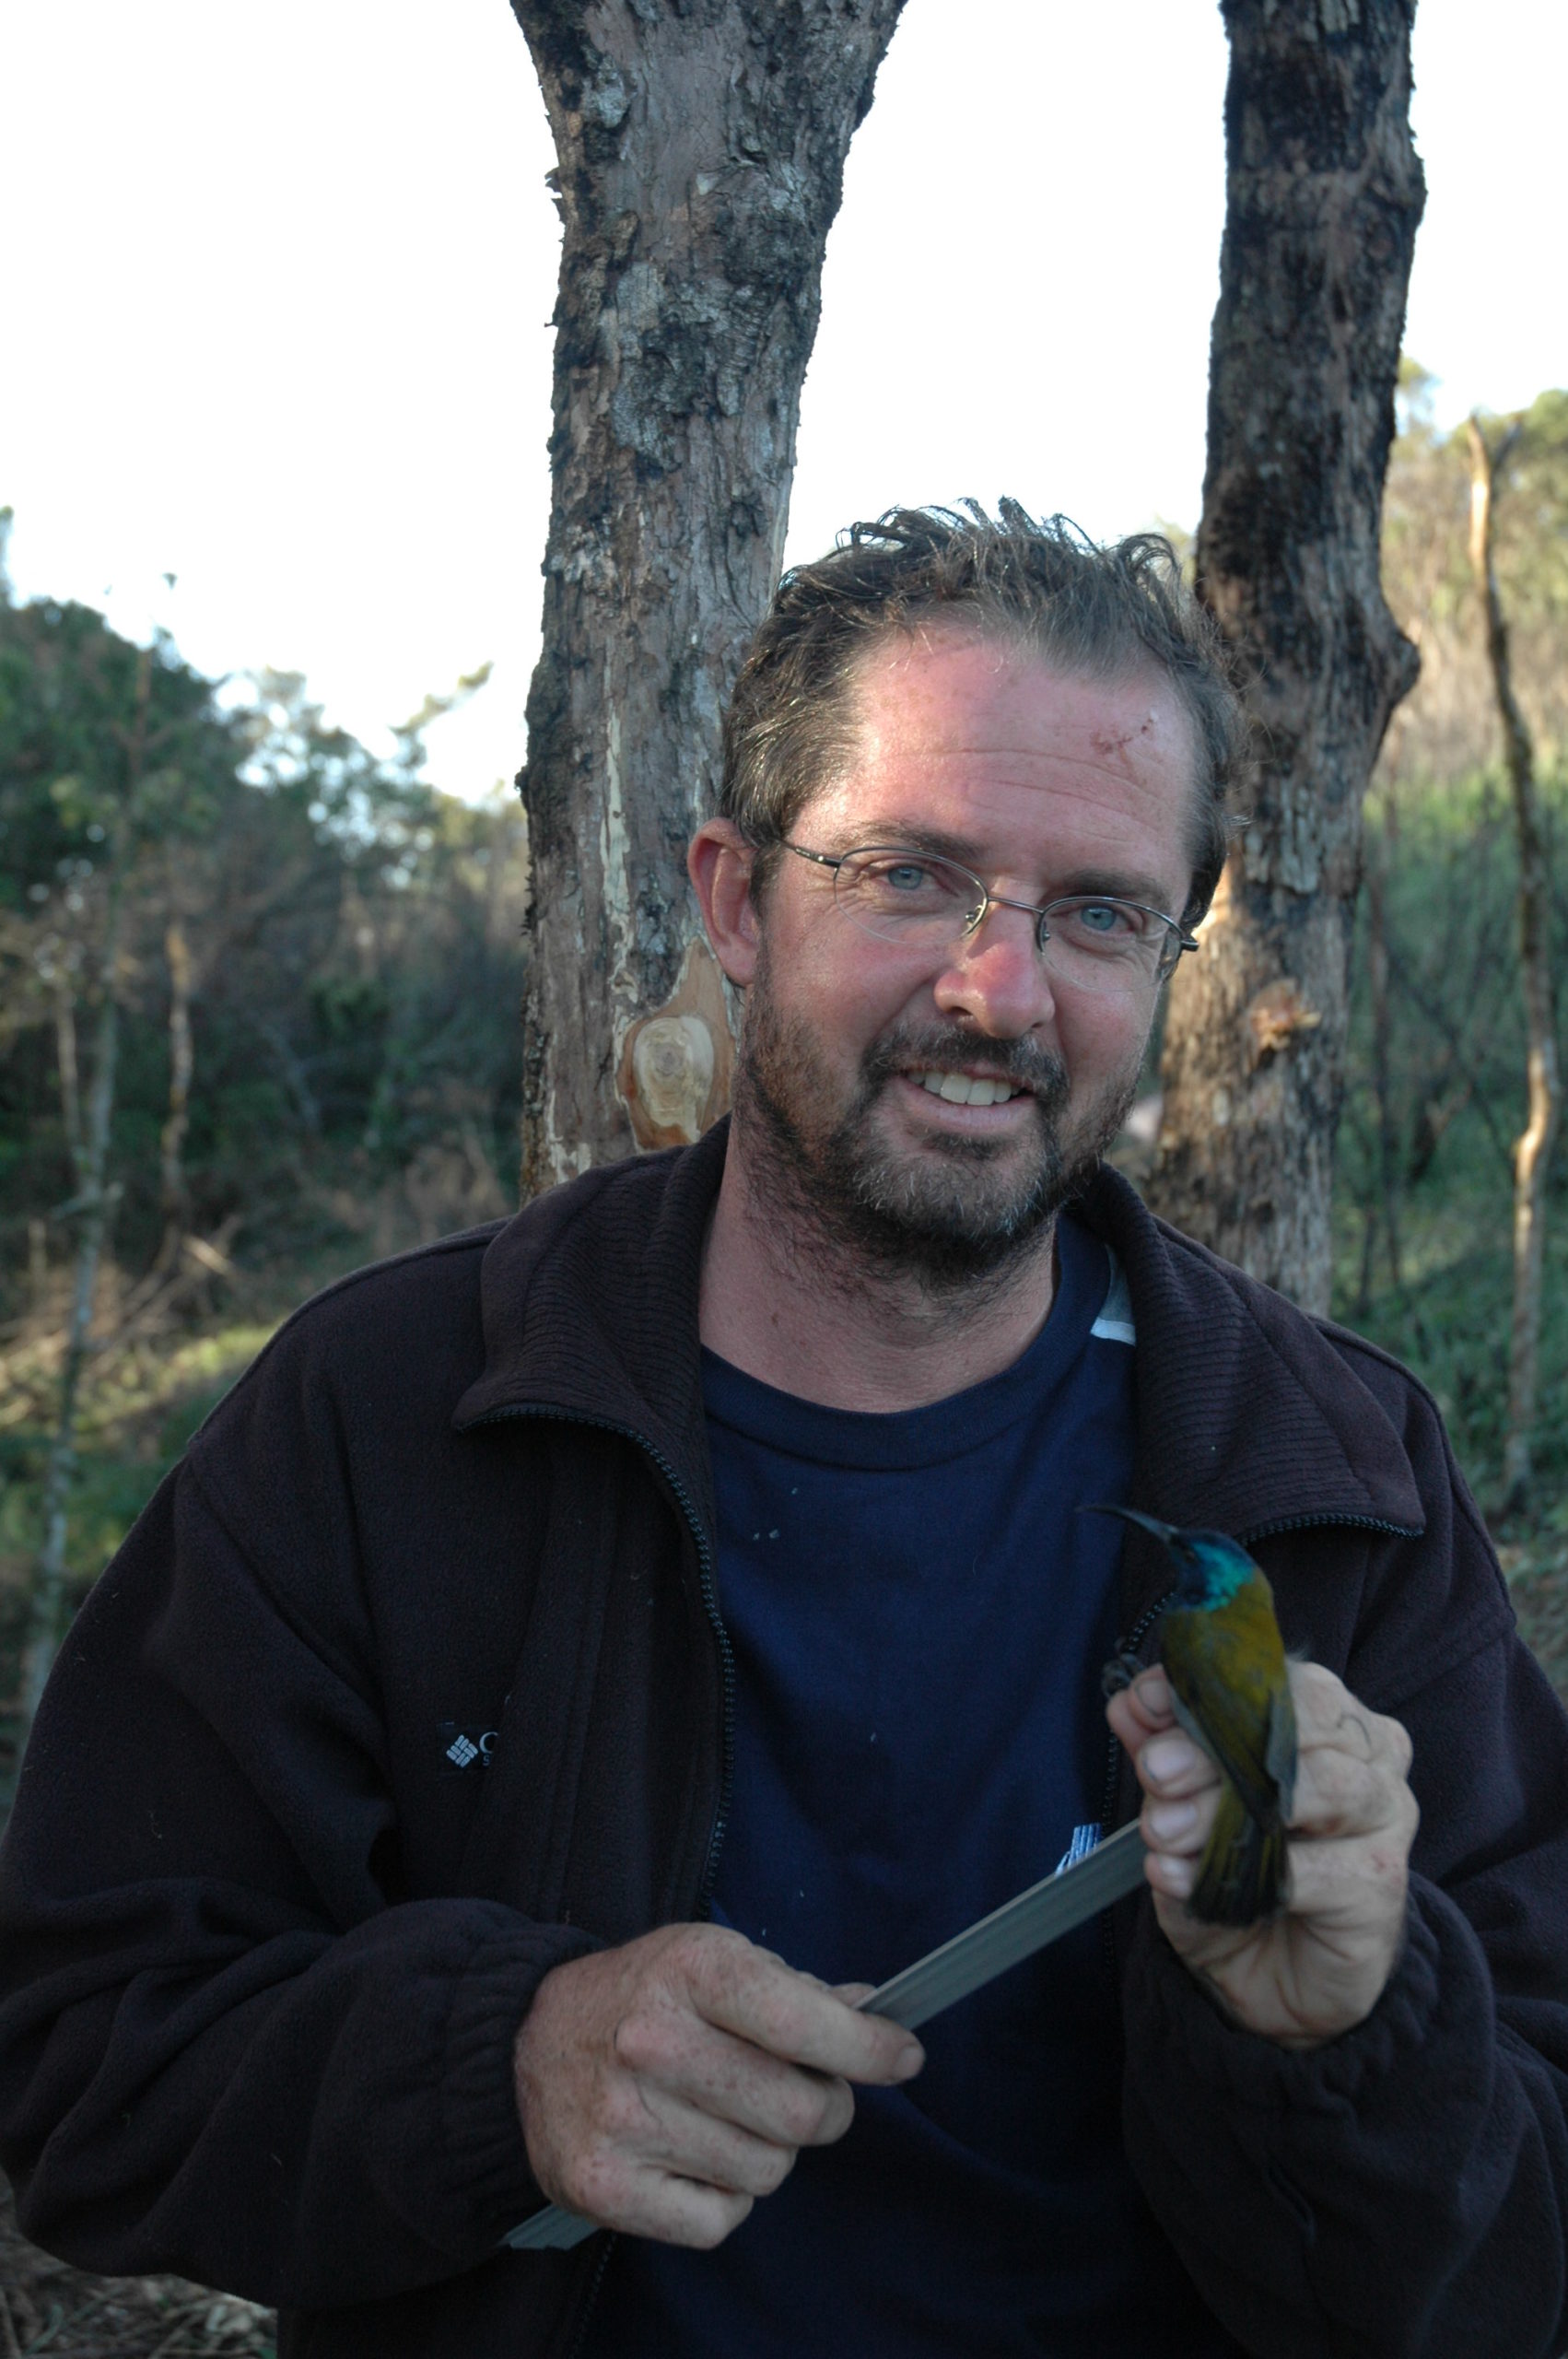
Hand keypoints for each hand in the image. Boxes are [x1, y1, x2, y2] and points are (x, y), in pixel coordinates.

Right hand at [512, 1923, 923, 2244]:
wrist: (526, 2045)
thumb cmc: (642, 1997)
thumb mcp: (711, 1960)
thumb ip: (795, 1992)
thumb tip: (874, 2020)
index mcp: (690, 1969)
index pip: (802, 2022)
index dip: (869, 2049)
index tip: (905, 2056)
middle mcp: (653, 2041)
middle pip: (801, 2114)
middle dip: (825, 2108)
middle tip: (806, 2094)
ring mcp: (624, 2118)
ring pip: (768, 2172)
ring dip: (768, 2152)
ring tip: (726, 2116)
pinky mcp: (604, 2187)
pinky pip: (720, 2222)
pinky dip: (723, 2199)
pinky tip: (692, 2156)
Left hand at [1106, 1660, 1418, 2047]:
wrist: (1276, 1979)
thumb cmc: (1243, 1873)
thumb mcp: (1188, 1807)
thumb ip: (1165, 1750)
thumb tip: (1130, 1703)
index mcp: (1331, 1719)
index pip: (1282, 1676)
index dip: (1209, 1685)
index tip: (1145, 1702)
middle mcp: (1371, 1757)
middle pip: (1306, 1719)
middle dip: (1217, 1743)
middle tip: (1154, 1771)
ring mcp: (1386, 1818)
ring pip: (1322, 1785)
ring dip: (1225, 1808)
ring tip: (1161, 1831)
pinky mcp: (1381, 1886)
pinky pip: (1317, 1870)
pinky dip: (1243, 1875)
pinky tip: (1183, 1882)